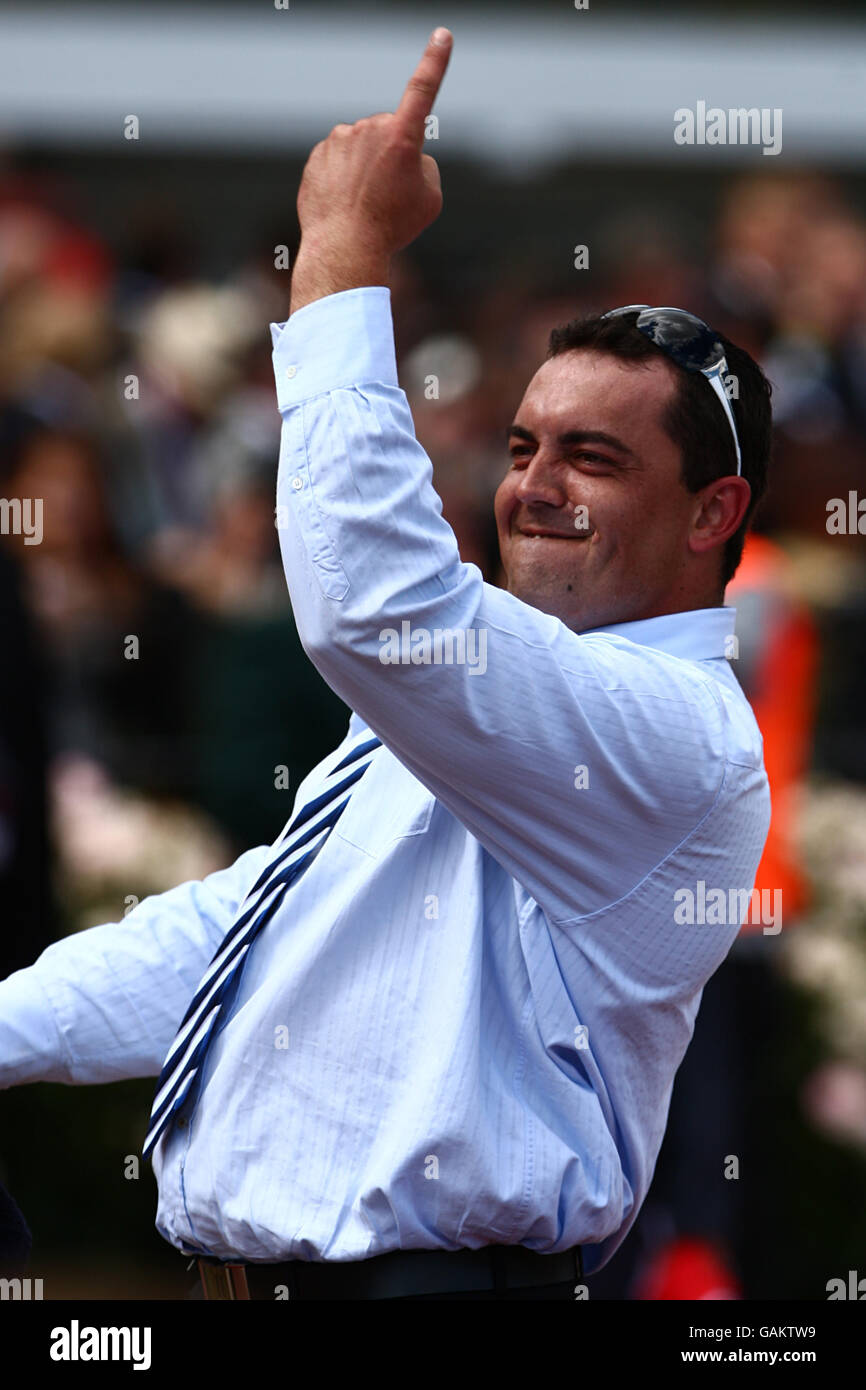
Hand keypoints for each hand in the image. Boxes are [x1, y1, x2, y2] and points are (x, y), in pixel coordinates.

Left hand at [290, 27, 452, 313]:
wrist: (344, 248)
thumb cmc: (392, 226)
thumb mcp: (429, 198)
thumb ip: (424, 166)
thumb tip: (404, 155)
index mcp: (403, 136)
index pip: (424, 89)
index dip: (435, 62)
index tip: (442, 35)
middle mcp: (370, 128)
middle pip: (389, 134)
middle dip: (392, 156)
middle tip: (389, 196)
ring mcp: (340, 140)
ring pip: (361, 148)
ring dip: (366, 168)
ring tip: (365, 204)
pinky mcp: (318, 155)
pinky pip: (338, 161)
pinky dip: (343, 179)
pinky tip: (344, 203)